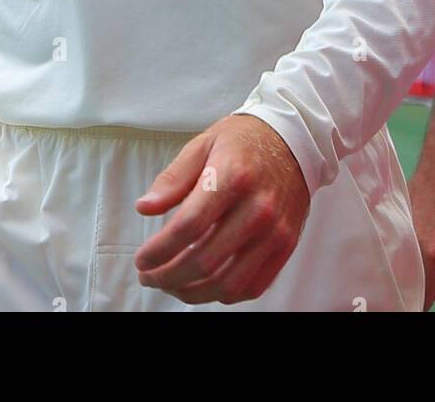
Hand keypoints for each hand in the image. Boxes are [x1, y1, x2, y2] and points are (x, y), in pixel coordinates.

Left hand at [132, 113, 309, 304]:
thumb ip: (173, 178)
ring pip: (227, 283)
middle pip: (204, 261)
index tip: (142, 259)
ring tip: (171, 284)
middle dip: (167, 276)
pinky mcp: (286, 246)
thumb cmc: (243, 142)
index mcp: (232, 176)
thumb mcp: (203, 145)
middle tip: (149, 276)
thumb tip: (145, 208)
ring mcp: (274, 231)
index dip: (159, 250)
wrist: (293, 141)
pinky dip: (223, 293)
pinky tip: (204, 284)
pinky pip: (252, 286)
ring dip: (191, 292)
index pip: (189, 227)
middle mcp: (257, 208)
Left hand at [407, 168, 434, 309]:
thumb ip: (401, 236)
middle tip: (418, 295)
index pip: (411, 285)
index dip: (407, 295)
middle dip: (423, 296)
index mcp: (417, 246)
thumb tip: (391, 254)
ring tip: (434, 293)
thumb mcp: (405, 212)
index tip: (404, 297)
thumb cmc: (423, 187)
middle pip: (430, 293)